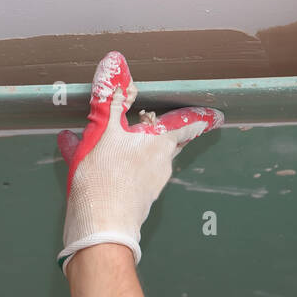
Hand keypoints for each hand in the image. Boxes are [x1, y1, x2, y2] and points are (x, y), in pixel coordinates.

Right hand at [56, 51, 221, 269]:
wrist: (99, 233)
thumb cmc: (104, 181)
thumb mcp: (101, 131)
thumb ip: (107, 97)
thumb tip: (114, 63)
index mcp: (159, 144)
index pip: (188, 124)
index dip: (201, 117)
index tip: (217, 114)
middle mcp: (160, 165)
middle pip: (162, 141)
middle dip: (148, 130)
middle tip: (138, 120)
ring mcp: (147, 186)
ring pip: (139, 158)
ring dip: (121, 148)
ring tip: (91, 140)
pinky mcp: (132, 202)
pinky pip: (123, 175)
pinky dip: (108, 165)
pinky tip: (80, 161)